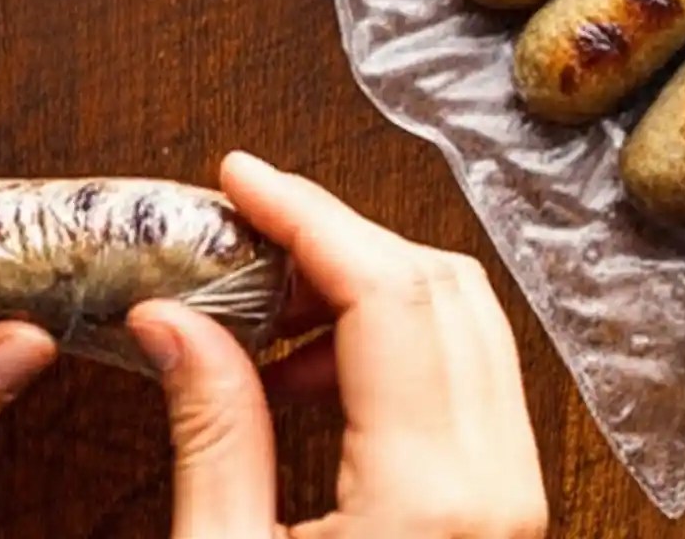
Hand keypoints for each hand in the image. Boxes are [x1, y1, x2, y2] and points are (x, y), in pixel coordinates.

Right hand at [126, 152, 548, 538]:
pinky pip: (467, 379)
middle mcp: (494, 483)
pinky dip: (393, 343)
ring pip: (464, 321)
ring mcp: (511, 492)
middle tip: (252, 227)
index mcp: (428, 495)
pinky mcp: (501, 503)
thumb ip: (211, 436)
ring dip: (369, 284)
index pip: (387, 294)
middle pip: (439, 286)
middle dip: (338, 236)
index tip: (246, 181)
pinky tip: (311, 372)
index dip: (309, 216)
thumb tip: (174, 323)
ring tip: (271, 304)